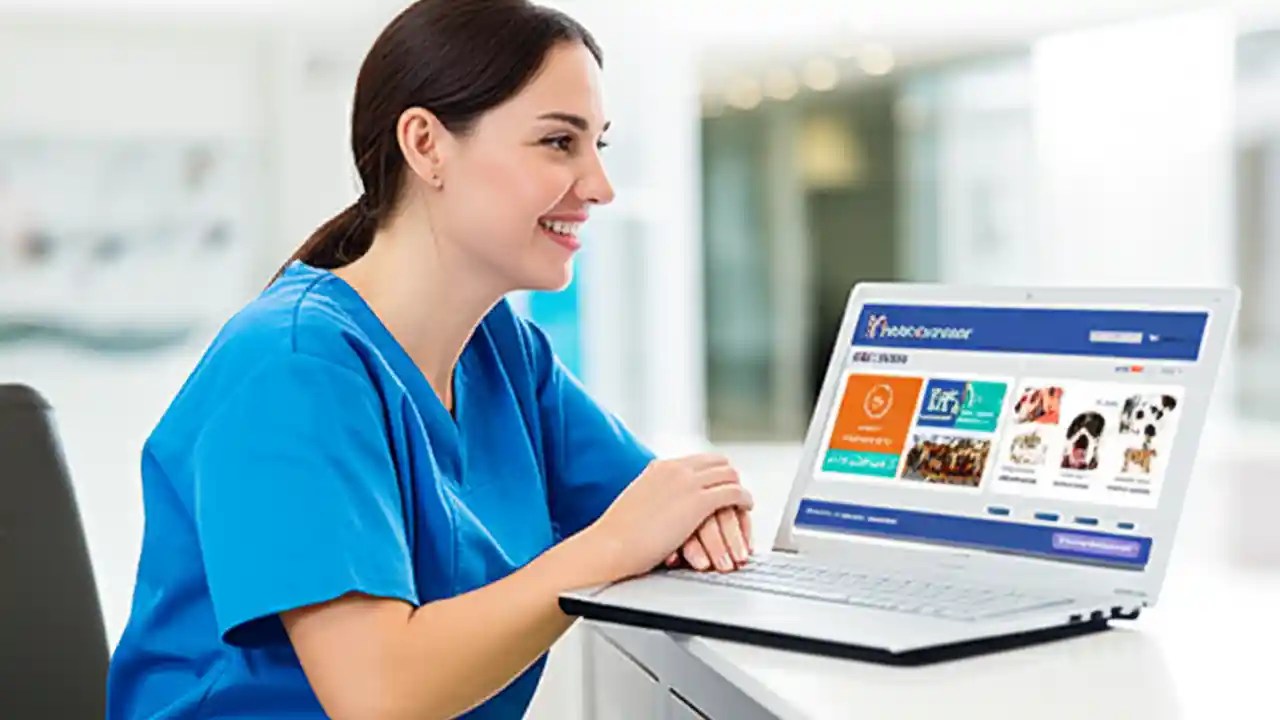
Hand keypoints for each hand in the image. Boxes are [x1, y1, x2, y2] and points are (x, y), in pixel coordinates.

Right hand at [586, 454, 753, 580]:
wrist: (611, 545)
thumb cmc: (619, 536)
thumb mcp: (638, 506)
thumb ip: (656, 499)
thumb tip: (665, 509)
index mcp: (660, 468)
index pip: (699, 460)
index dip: (715, 472)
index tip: (722, 484)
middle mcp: (675, 469)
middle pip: (718, 462)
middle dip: (731, 477)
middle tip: (738, 494)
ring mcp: (688, 482)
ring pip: (729, 475)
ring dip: (740, 489)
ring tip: (746, 503)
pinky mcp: (699, 502)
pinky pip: (733, 493)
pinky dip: (744, 500)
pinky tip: (747, 508)